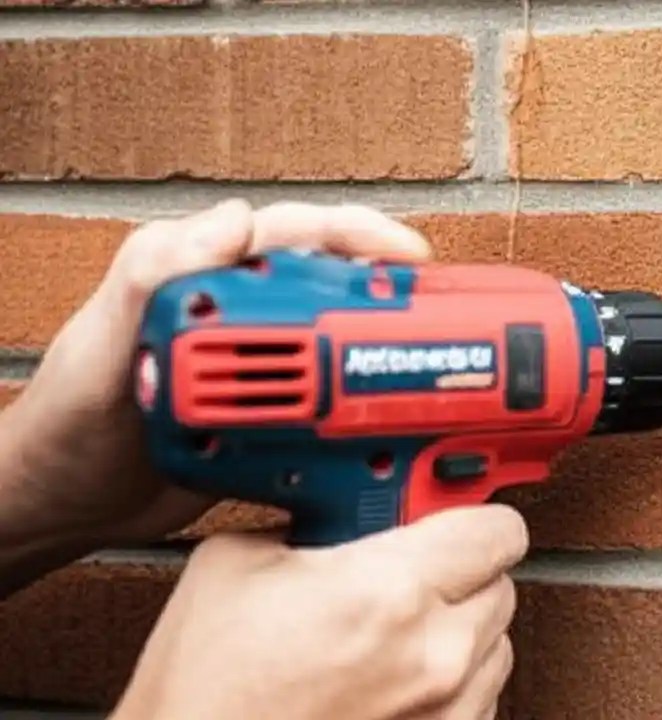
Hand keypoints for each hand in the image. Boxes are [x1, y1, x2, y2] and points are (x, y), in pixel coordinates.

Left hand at [0, 200, 430, 552]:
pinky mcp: (278, 425)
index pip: (297, 236)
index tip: (408, 256)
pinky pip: (335, 403)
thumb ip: (154, 278)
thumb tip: (237, 220)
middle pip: (337, 287)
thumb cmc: (67, 419)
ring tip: (438, 364)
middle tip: (444, 315)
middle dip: (397, 294)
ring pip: (345, 343)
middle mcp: (246, 319)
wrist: (64, 504)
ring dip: (394, 350)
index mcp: (208, 280)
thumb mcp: (103, 346)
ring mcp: (266, 374)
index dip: (360, 237)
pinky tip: (400, 424)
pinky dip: (373, 410)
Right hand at [113, 504, 527, 719]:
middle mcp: (433, 653)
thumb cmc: (202, 693)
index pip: (496, 530)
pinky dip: (452, 683)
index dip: (473, 512)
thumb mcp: (235, 567)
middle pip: (501, 584)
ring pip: (497, 644)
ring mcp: (444, 711)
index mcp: (391, 590)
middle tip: (410, 570)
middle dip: (462, 569)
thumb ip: (310, 523)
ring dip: (460, 628)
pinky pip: (480, 699)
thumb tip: (339, 511)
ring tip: (394, 631)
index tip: (453, 511)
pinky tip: (395, 677)